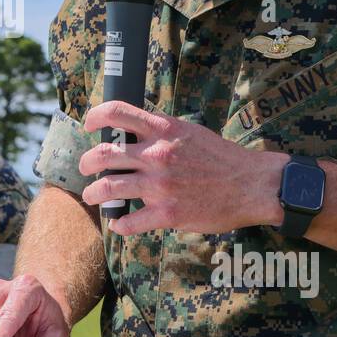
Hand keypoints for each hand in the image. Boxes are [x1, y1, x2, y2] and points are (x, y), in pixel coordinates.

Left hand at [78, 100, 286, 235]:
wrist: (251, 185)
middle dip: (86, 162)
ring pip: (108, 188)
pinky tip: (118, 223)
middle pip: (103, 154)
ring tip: (92, 196)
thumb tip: (131, 129)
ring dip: (93, 194)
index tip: (89, 125)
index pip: (117, 112)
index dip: (95, 117)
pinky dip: (119, 224)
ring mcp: (160, 185)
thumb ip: (160, 130)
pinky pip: (129, 221)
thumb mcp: (189, 131)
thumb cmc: (220, 157)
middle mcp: (157, 155)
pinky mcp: (167, 213)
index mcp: (163, 130)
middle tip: (84, 168)